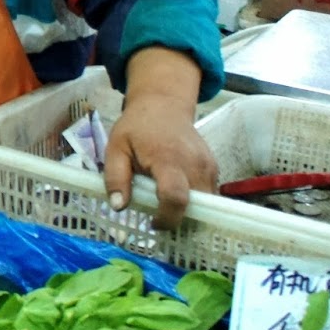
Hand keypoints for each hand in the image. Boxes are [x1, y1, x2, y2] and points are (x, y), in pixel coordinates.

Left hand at [103, 47, 216, 227]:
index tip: (153, 224)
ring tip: (164, 204)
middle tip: (158, 217)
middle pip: (196, 205)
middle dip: (178, 218)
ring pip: (205, 203)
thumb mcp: (115, 148)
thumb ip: (115, 177)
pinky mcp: (214, 168)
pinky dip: (194, 200)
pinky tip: (175, 193)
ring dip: (187, 210)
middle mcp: (195, 165)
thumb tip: (118, 207)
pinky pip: (208, 193)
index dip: (167, 218)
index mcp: (167, 160)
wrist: (163, 105)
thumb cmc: (136, 128)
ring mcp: (208, 167)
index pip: (175, 197)